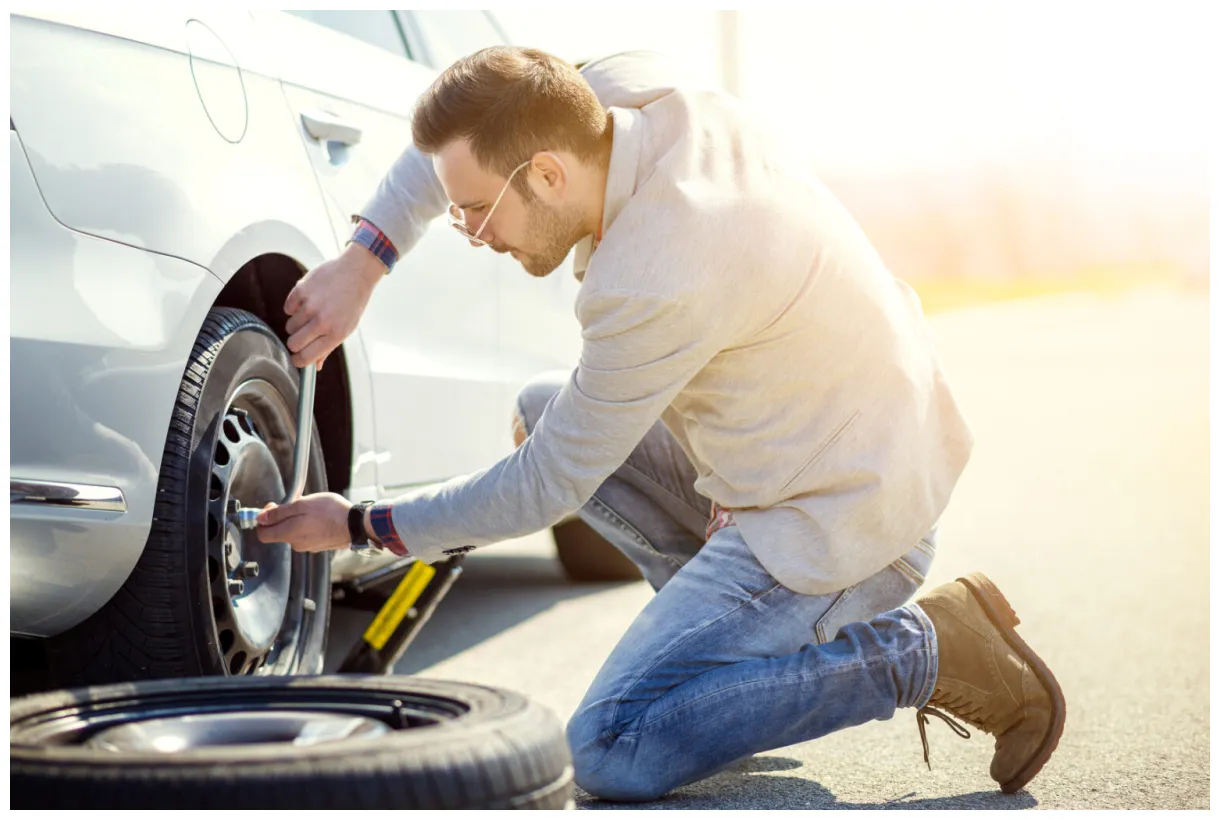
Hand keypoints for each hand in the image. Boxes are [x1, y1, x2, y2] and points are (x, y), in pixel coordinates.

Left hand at [256, 493, 353, 552]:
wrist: (356, 525)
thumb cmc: (331, 512)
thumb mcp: (302, 505)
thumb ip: (279, 513)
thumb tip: (260, 518)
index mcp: (289, 533)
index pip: (262, 534)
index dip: (263, 520)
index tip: (271, 508)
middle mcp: (296, 543)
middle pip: (279, 531)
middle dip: (283, 517)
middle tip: (295, 503)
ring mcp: (308, 546)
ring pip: (294, 532)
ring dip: (297, 520)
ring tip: (312, 509)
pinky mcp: (319, 546)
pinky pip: (307, 535)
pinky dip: (309, 526)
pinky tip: (320, 517)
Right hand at [284, 243, 386, 368]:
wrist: (356, 272)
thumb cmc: (353, 301)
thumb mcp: (347, 328)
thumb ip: (329, 347)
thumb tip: (315, 366)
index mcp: (336, 334)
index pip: (307, 356)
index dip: (298, 361)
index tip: (296, 359)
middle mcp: (323, 321)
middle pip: (293, 343)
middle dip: (295, 343)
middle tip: (303, 335)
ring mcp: (311, 305)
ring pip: (290, 326)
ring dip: (297, 324)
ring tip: (311, 314)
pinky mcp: (301, 290)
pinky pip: (288, 308)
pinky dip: (294, 307)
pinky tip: (307, 301)